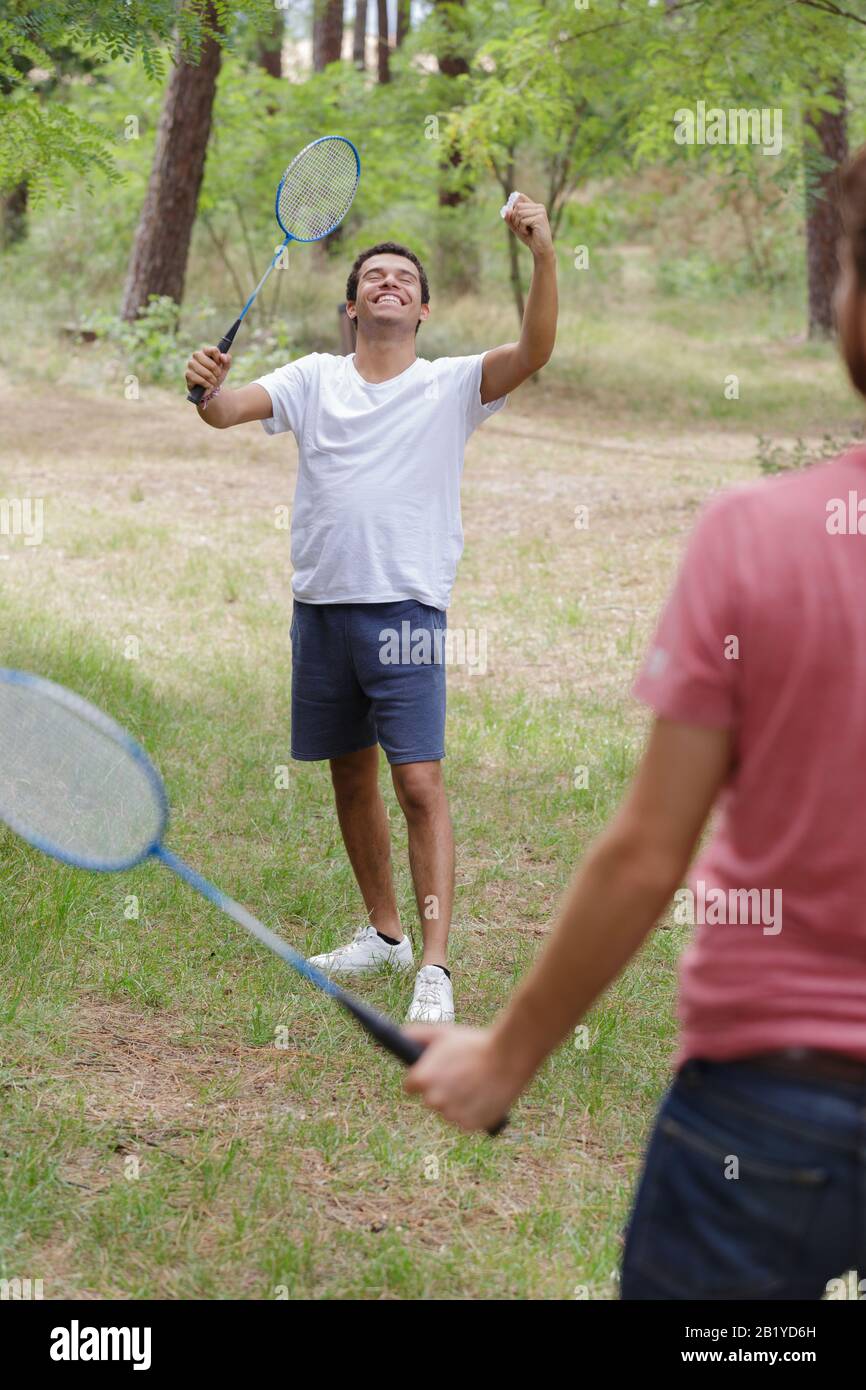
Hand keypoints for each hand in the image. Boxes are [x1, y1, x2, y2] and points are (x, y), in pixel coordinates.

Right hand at [185, 344, 231, 394]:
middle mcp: (196, 355)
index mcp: (206, 351)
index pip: (213, 350)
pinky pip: (198, 379)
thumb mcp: (225, 368)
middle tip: (217, 375)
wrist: (210, 388)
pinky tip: (208, 385)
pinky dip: (206, 384)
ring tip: (213, 381)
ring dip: (211, 379)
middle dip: (216, 371)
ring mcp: (191, 364)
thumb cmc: (216, 375)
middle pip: (209, 361)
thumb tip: (222, 357)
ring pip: (203, 371)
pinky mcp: (188, 374)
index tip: (220, 364)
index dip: (219, 359)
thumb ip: (227, 360)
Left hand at [403, 1024, 524, 1132]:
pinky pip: (465, 1120)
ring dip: (457, 1102)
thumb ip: (417, 1035)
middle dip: (441, 1090)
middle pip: (430, 1100)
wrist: (508, 1058)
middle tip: (459, 1075)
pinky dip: (472, 1111)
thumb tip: (402, 1037)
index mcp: (422, 1079)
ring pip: (449, 1111)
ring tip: (474, 1083)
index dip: (423, 1078)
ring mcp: (451, 1115)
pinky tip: (481, 1095)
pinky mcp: (469, 1125)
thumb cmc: (474, 1044)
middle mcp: (433, 1100)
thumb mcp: (443, 1033)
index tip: (435, 1073)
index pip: (410, 1086)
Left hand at [505, 193, 553, 258]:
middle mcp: (539, 207)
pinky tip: (528, 233)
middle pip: (518, 206)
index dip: (514, 206)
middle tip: (520, 228)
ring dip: (518, 225)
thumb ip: (510, 218)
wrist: (540, 249)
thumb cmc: (530, 237)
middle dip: (515, 219)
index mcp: (534, 206)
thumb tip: (506, 210)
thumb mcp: (517, 227)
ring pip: (520, 213)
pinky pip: (523, 220)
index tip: (514, 217)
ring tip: (525, 231)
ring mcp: (540, 212)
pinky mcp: (540, 218)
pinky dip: (522, 229)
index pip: (520, 197)